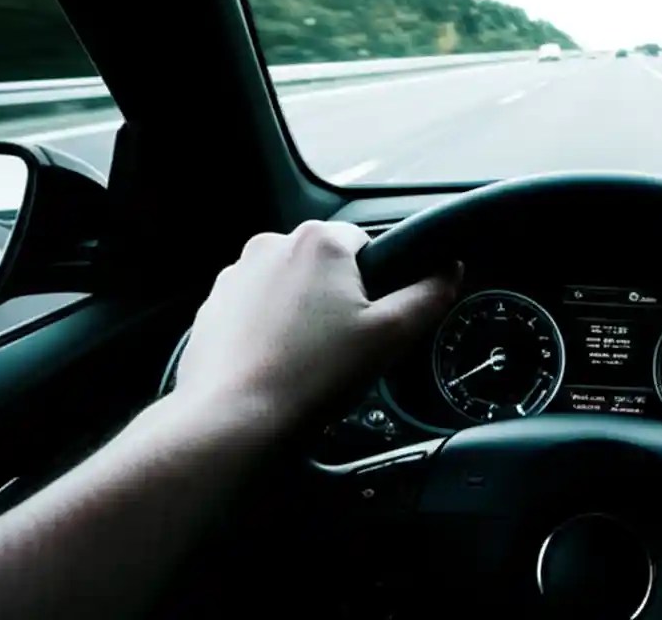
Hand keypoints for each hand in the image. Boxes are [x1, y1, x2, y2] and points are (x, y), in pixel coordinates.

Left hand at [174, 220, 458, 431]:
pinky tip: (280, 367)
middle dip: (340, 301)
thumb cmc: (311, 376)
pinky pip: (257, 313)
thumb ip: (428, 295)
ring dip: (304, 316)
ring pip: (291, 290)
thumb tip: (449, 271)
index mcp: (318, 241)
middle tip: (346, 348)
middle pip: (327, 267)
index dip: (380, 285)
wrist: (234, 420)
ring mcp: (235, 277)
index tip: (374, 323)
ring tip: (310, 362)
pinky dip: (271, 334)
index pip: (368, 245)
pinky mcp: (213, 309)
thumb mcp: (391, 335)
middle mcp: (270, 245)